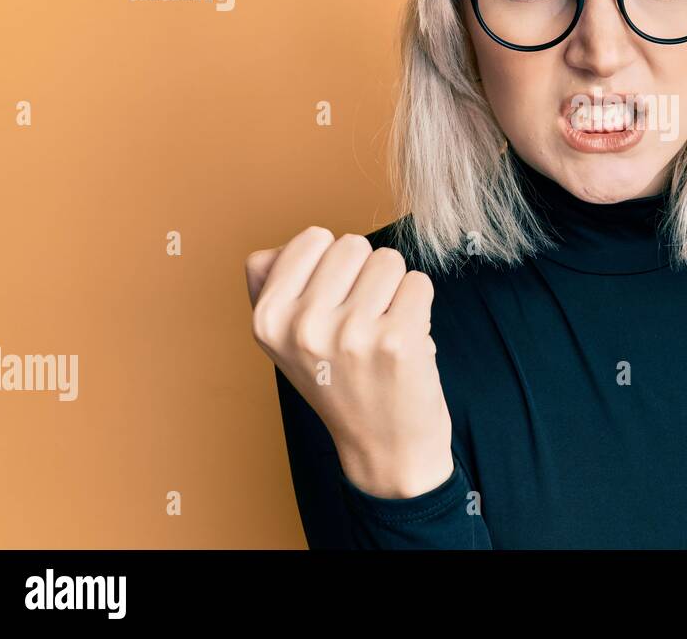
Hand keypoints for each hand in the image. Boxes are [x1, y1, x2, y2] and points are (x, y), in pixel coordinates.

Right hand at [246, 227, 454, 498]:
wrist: (383, 448)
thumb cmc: (340, 381)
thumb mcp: (286, 339)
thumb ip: (275, 286)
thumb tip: (281, 247)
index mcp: (267, 319)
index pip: (311, 238)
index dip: (332, 263)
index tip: (333, 301)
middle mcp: (302, 326)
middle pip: (352, 244)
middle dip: (365, 273)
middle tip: (362, 319)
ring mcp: (350, 333)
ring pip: (389, 259)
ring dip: (394, 289)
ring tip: (382, 330)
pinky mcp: (397, 340)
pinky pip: (418, 282)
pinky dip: (419, 305)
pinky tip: (406, 338)